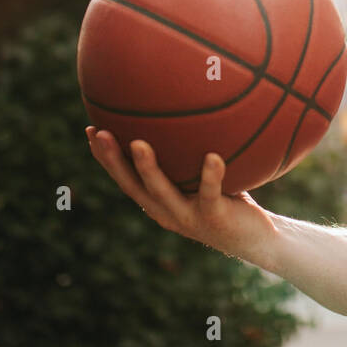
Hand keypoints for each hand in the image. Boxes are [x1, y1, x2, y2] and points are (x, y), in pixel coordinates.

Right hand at [85, 127, 279, 265]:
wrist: (255, 239)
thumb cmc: (228, 200)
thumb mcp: (202, 176)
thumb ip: (189, 153)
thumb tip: (187, 107)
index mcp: (158, 201)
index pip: (124, 177)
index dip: (105, 157)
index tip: (91, 129)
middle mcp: (166, 211)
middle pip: (132, 185)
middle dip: (113, 160)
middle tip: (101, 133)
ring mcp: (189, 216)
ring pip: (162, 191)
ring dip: (148, 168)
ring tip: (139, 144)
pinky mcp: (215, 217)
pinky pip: (210, 193)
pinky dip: (211, 175)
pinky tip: (213, 157)